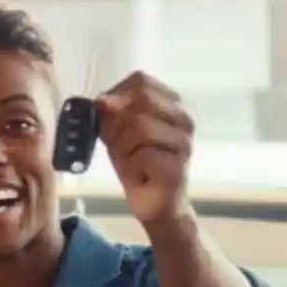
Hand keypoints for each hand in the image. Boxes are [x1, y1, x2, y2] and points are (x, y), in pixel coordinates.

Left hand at [96, 72, 194, 227]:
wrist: (156, 204)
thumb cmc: (138, 166)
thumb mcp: (118, 134)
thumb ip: (111, 114)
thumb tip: (102, 100)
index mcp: (170, 106)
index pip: (140, 81)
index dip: (115, 95)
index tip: (107, 117)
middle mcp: (182, 119)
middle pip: (138, 101)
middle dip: (116, 123)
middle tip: (116, 145)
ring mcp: (183, 143)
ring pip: (138, 125)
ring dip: (121, 146)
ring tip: (129, 161)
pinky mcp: (177, 167)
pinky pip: (142, 154)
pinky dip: (130, 165)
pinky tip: (138, 175)